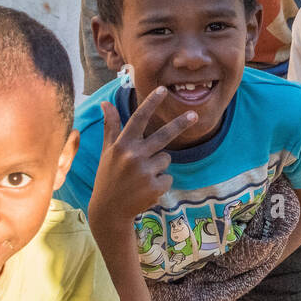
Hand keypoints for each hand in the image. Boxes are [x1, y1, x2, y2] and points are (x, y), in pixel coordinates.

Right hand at [88, 87, 197, 223]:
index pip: (138, 119)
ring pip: (166, 159)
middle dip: (180, 124)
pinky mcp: (155, 187)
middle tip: (195, 115)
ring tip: (141, 177)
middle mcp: (133, 156)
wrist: (109, 210)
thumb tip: (105, 103)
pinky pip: (168, 177)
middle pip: (164, 136)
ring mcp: (145, 172)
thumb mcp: (107, 151)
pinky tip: (145, 190)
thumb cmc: (108, 176)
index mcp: (122, 145)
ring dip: (158, 166)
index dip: (151, 103)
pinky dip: (160, 182)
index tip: (163, 89)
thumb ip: (111, 126)